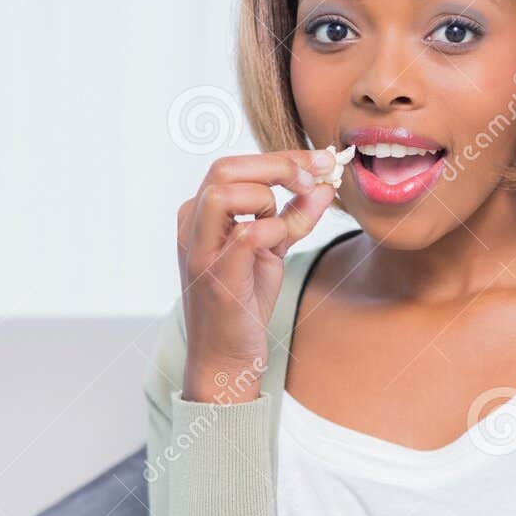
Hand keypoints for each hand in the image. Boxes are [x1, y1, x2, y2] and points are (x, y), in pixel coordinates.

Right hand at [177, 148, 341, 399]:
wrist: (226, 358)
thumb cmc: (243, 305)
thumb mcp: (272, 252)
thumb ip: (293, 218)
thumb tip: (324, 185)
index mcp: (200, 214)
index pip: (237, 165)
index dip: (284, 158)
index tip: (324, 161)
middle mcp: (191, 226)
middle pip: (227, 166)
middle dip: (280, 165)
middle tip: (317, 178)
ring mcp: (199, 250)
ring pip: (227, 190)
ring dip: (271, 198)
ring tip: (286, 229)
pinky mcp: (216, 275)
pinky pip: (248, 231)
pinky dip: (275, 229)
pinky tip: (281, 243)